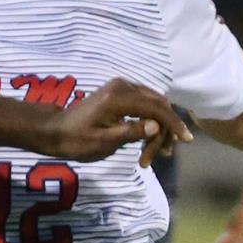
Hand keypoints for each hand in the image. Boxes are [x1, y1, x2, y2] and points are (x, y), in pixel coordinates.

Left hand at [40, 79, 191, 164]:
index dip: (173, 124)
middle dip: (165, 130)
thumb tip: (156, 126)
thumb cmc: (77, 140)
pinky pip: (144, 104)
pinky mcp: (120, 93)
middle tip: (162, 155)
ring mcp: (122, 88)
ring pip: (153, 105)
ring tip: (153, 154)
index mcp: (119, 97)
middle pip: (158, 105)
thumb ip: (131, 132)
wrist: (56, 132)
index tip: (186, 139)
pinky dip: (150, 121)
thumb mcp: (104, 142)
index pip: (155, 108)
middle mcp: (123, 86)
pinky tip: (148, 141)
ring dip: (158, 128)